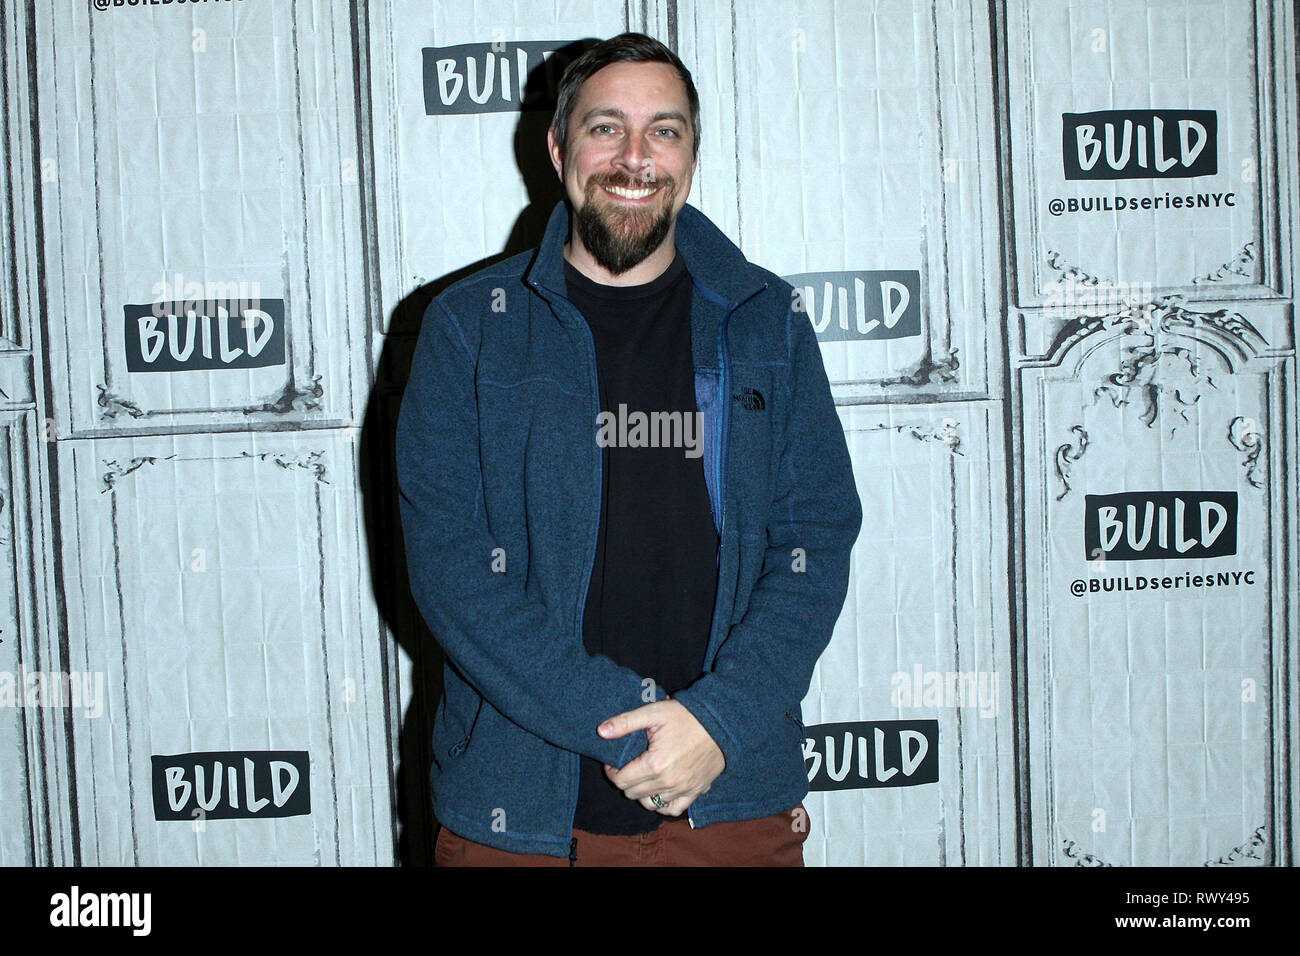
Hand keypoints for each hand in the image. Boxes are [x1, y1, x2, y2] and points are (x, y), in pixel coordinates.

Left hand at [598, 700, 725, 815]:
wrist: (721, 723)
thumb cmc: (686, 716)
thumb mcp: (654, 712)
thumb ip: (625, 722)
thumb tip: (601, 732)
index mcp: (654, 764)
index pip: (620, 780)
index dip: (612, 771)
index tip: (614, 760)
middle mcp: (667, 783)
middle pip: (632, 793)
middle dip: (625, 780)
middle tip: (628, 765)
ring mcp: (682, 790)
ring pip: (650, 804)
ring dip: (641, 793)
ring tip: (643, 776)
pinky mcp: (695, 792)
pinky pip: (672, 810)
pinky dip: (662, 805)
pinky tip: (659, 790)